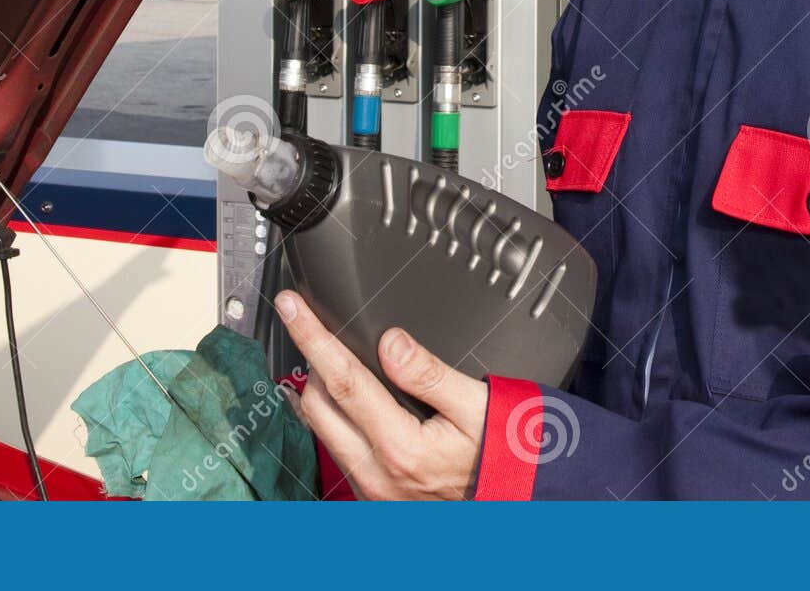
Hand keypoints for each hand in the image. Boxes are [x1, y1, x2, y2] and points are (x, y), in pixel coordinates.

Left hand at [276, 289, 486, 499]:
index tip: (290, 307)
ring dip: (322, 391)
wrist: (519, 503)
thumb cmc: (503, 457)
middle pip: (317, 404)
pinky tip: (353, 403)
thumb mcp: (478, 406)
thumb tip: (391, 342)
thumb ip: (430, 374)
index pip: (342, 379)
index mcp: (401, 448)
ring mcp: (372, 491)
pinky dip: (337, 419)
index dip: (312, 337)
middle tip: (316, 327)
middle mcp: (377, 474)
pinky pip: (338, 451)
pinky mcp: (374, 497)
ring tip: (335, 360)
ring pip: (322, 429)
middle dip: (311, 360)